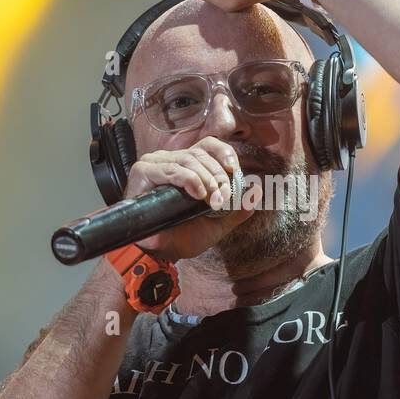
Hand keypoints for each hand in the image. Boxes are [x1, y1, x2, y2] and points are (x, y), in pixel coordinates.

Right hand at [122, 136, 256, 261]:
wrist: (163, 253)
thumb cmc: (184, 237)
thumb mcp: (218, 222)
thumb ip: (237, 208)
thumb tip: (256, 192)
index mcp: (186, 166)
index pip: (208, 145)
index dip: (224, 153)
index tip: (235, 171)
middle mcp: (169, 160)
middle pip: (200, 153)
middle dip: (218, 175)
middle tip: (224, 196)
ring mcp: (154, 164)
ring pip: (188, 159)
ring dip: (206, 179)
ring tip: (211, 200)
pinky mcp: (143, 172)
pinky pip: (172, 169)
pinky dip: (189, 180)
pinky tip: (198, 194)